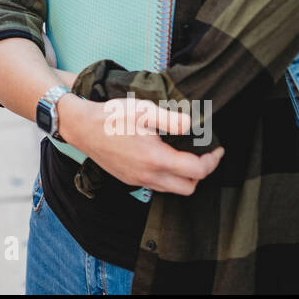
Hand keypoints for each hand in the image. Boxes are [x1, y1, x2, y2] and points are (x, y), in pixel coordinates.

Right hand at [57, 94, 223, 195]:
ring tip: (185, 155)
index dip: (212, 160)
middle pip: (188, 188)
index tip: (217, 149)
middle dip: (201, 173)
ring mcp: (137, 180)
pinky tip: (164, 158)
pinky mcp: (129, 179)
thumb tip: (193, 125)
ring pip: (172, 189)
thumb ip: (172, 119)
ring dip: (184, 177)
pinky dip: (168, 177)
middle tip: (203, 154)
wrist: (81, 127)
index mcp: (155, 158)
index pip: (197, 170)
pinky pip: (157, 186)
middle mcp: (148, 175)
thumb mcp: (143, 109)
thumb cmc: (112, 116)